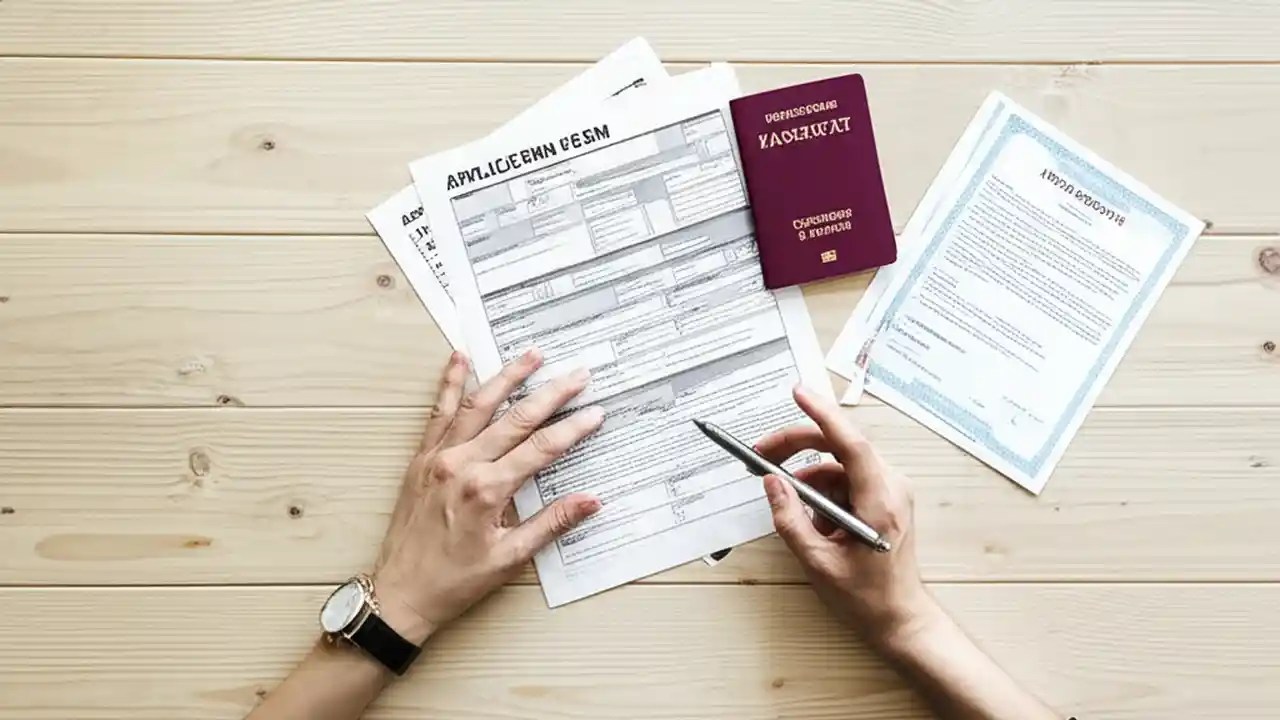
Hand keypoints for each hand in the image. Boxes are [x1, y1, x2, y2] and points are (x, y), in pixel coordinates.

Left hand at [371, 349, 603, 643]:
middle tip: (577, 375)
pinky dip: (449, 384)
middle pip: (516, 419)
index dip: (572, 429)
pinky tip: (460, 359)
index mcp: (487, 490)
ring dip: (507, 377)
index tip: (595, 412)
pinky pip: (438, 413)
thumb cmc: (453, 581)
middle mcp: (462, 465)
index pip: (541, 450)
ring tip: (532, 355)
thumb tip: (591, 501)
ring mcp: (439, 458)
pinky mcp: (421, 459)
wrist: (399, 593)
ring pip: (478, 405)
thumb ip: (551, 523)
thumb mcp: (509, 559)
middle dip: (551, 395)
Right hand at [755, 385, 937, 648]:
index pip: (851, 444)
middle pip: (839, 447)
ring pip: (837, 464)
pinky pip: (843, 480)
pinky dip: (819, 491)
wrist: (900, 618)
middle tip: (762, 456)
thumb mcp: (818, 562)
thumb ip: (790, 520)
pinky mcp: (880, 498)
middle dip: (797, 446)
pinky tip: (809, 518)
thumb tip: (773, 485)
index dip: (822, 415)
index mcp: (880, 502)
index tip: (799, 393)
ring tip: (785, 502)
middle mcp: (889, 488)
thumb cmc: (869, 598)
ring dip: (806, 476)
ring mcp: (887, 492)